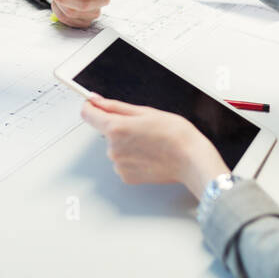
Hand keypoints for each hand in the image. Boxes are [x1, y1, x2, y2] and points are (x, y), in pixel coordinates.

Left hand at [80, 94, 228, 197]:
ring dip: (127, 144)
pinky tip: (149, 156)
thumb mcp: (146, 112)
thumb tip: (96, 101)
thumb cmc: (175, 135)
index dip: (92, 107)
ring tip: (150, 143)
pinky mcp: (126, 177)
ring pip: (116, 148)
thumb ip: (115, 106)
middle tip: (143, 128)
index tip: (97, 105)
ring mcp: (118, 164)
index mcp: (116, 128)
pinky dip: (132, 158)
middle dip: (120, 128)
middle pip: (106, 132)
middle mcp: (113, 148)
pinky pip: (123, 162)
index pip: (87, 114)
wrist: (191, 160)